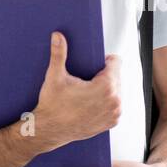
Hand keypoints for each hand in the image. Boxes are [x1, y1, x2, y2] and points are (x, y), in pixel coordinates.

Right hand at [29, 31, 121, 151]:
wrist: (49, 130)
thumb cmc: (52, 104)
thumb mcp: (55, 77)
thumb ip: (59, 54)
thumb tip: (57, 35)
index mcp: (106, 86)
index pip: (116, 62)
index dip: (104, 60)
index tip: (93, 64)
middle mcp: (115, 101)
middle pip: (117, 76)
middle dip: (105, 75)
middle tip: (87, 79)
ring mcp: (115, 113)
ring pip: (117, 90)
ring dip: (107, 88)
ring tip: (89, 90)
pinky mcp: (112, 122)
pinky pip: (115, 104)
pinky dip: (107, 102)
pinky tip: (93, 102)